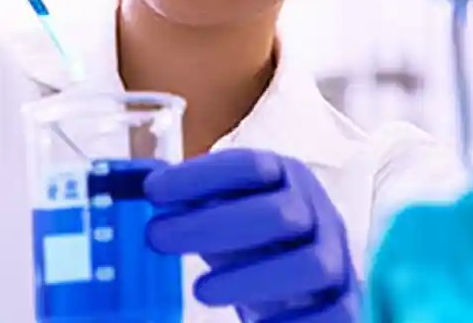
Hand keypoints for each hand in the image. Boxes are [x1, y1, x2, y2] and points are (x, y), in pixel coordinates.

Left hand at [144, 149, 359, 321]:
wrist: (304, 285)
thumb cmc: (250, 240)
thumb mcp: (220, 211)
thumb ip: (184, 200)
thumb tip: (127, 187)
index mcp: (286, 177)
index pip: (250, 166)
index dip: (200, 176)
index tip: (152, 192)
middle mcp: (317, 211)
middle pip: (280, 213)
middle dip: (214, 226)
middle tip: (158, 238)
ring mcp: (336, 258)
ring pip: (311, 264)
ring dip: (249, 278)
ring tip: (199, 290)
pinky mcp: (345, 304)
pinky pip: (333, 315)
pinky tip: (250, 322)